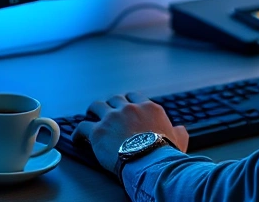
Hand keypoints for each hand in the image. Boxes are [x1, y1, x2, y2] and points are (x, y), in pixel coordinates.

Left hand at [72, 92, 188, 172]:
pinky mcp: (98, 131)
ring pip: (96, 106)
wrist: (150, 162)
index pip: (134, 96)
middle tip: (106, 113)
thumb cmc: (164, 153)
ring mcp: (112, 118)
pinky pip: (82, 126)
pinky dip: (78, 132)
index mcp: (148, 108)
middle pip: (114, 98)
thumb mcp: (177, 139)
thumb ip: (178, 131)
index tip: (124, 107)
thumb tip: (181, 130)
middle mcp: (129, 108)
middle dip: (110, 105)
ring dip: (92, 112)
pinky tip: (78, 138)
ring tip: (90, 118)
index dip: (127, 101)